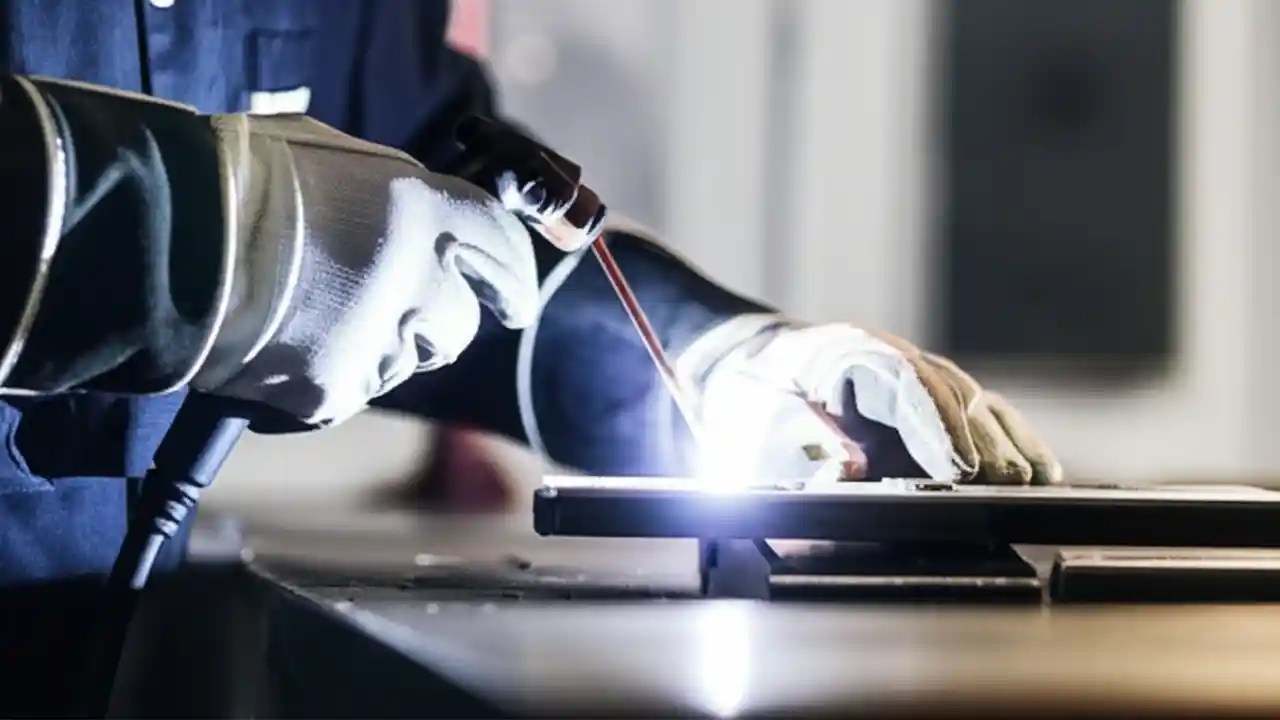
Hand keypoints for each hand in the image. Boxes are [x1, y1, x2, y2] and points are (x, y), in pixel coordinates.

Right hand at [190, 114, 538, 426]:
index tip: (515, 303)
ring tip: (308, 311)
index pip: (506, 255)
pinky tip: (282, 341)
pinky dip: (325, 376)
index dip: (513, 282)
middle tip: (384, 304)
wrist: (165, 236)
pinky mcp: (335, 391)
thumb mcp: (344, 161)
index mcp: (429, 212)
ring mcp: (379, 341)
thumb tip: (434, 221)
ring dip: (376, 345)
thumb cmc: (245, 181)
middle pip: (458, 325)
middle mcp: (420, 281)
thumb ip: (406, 198)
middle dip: (433, 320)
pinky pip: (349, 392)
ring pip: (404, 362)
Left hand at [677, 315, 1060, 484]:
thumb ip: (795, 448)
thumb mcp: (753, 426)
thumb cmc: (752, 402)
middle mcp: (895, 358)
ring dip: (1008, 443)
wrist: (748, 376)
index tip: (961, 469)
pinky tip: (1040, 472)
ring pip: (977, 404)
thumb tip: (850, 470)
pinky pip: (980, 419)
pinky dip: (1010, 442)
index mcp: (848, 353)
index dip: (938, 426)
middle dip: (983, 442)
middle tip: (1008, 487)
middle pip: (953, 393)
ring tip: (1040, 485)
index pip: (906, 382)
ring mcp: (919, 378)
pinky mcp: (931, 405)